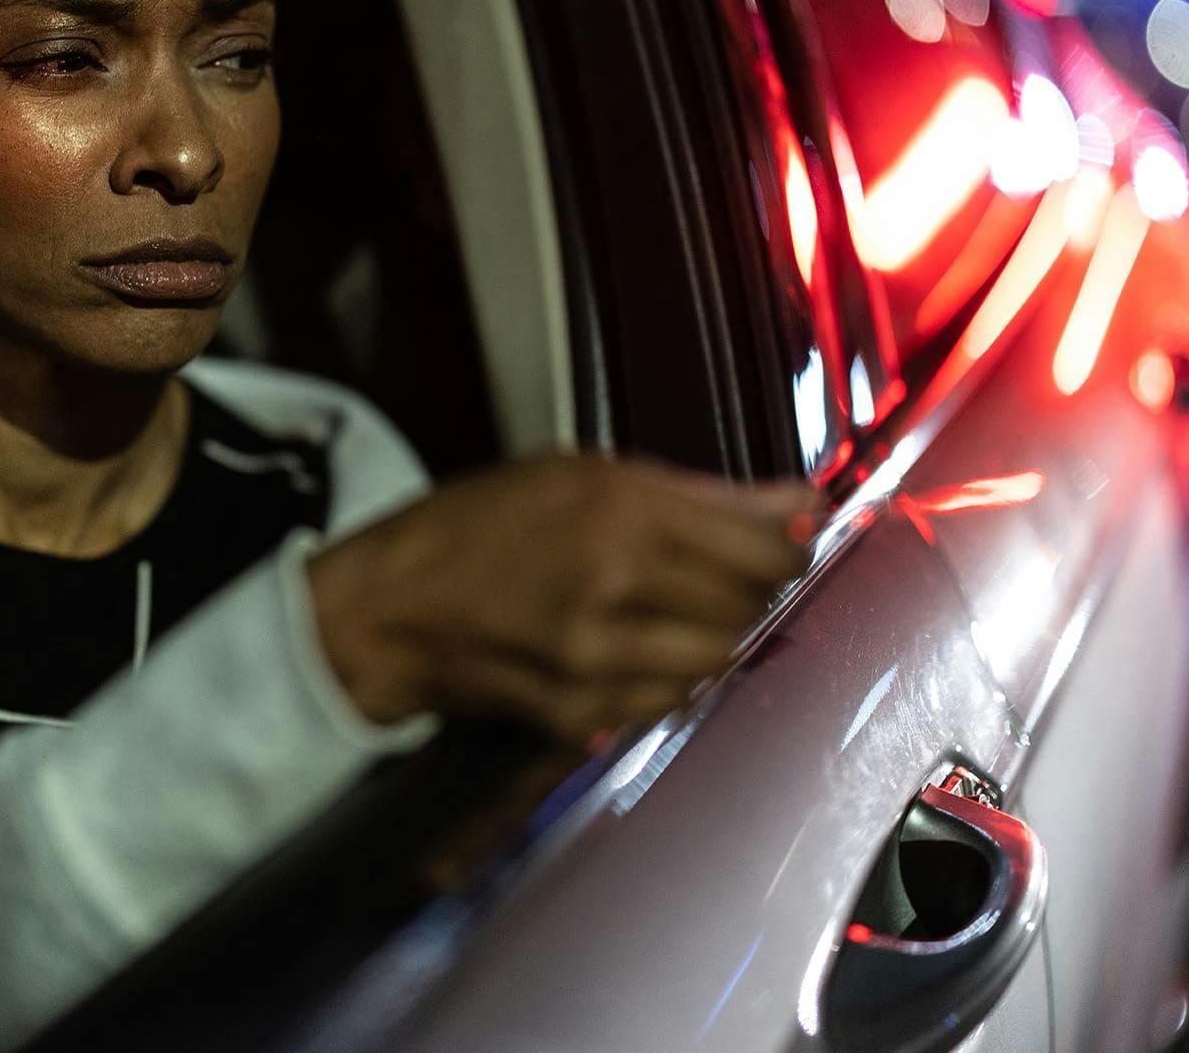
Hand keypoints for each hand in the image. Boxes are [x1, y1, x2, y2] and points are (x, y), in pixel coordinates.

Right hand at [308, 453, 822, 740]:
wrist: (387, 606)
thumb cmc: (475, 525)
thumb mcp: (581, 474)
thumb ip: (699, 494)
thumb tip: (801, 500)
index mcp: (621, 510)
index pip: (768, 548)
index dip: (790, 546)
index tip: (784, 540)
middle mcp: (616, 584)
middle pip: (750, 606)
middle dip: (748, 588)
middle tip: (716, 570)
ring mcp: (597, 658)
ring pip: (717, 661)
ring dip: (710, 636)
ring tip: (670, 610)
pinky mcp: (581, 714)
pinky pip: (669, 704)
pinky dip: (667, 678)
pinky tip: (633, 649)